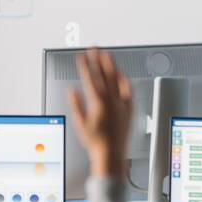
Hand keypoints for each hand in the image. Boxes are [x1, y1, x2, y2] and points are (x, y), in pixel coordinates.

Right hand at [68, 47, 132, 178]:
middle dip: (98, 59)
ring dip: (111, 65)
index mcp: (98, 103)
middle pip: (104, 74)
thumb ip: (76, 105)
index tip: (81, 56)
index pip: (90, 78)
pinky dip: (124, 80)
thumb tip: (72, 91)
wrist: (112, 153)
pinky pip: (128, 89)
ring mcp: (121, 103)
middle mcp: (111, 101)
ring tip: (107, 54)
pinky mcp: (129, 108)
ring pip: (117, 79)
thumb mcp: (80, 123)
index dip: (85, 65)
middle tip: (94, 47)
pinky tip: (122, 74)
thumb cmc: (96, 142)